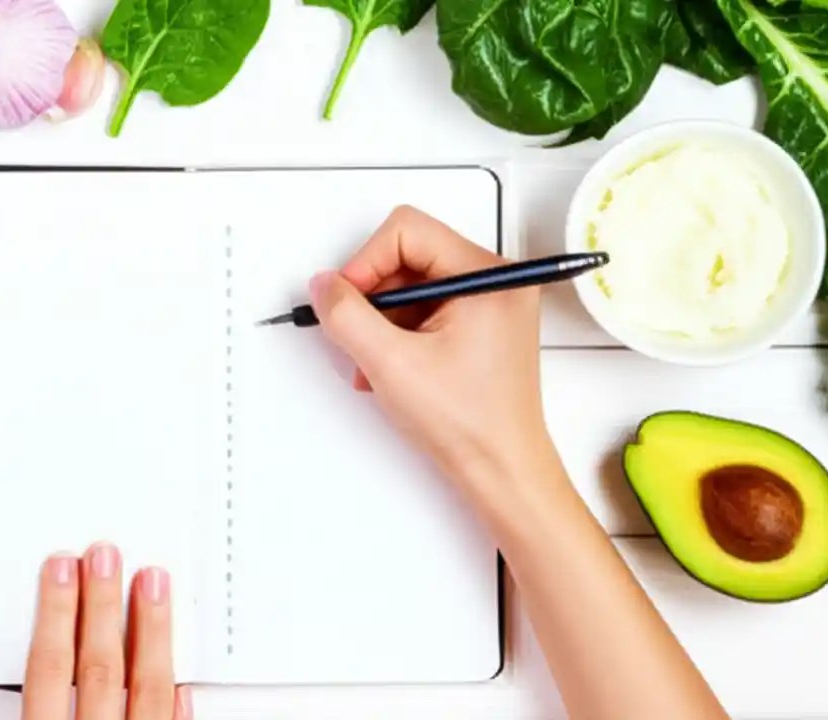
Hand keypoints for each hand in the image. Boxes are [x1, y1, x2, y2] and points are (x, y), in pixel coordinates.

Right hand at [22, 543, 191, 719]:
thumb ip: (21, 719)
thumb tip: (14, 677)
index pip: (50, 670)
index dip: (56, 614)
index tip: (62, 571)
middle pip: (100, 668)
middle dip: (102, 606)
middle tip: (105, 559)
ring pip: (148, 687)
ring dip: (152, 630)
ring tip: (154, 583)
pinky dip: (176, 699)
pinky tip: (180, 673)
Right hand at [308, 205, 553, 504]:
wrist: (502, 471)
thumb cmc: (469, 424)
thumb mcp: (390, 364)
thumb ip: (348, 315)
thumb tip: (325, 285)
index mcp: (488, 277)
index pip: (408, 231)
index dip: (366, 261)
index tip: (348, 299)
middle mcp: (496, 282)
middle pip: (409, 255)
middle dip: (374, 295)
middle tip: (359, 335)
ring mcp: (489, 305)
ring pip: (412, 285)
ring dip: (382, 321)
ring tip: (375, 363)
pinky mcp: (480, 327)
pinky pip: (425, 310)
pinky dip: (399, 334)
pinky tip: (390, 368)